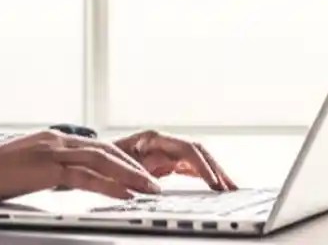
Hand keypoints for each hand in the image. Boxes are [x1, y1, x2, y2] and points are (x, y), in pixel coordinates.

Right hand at [0, 130, 161, 203]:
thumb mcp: (24, 168)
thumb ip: (46, 170)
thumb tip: (61, 181)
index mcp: (52, 140)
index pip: (95, 148)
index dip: (121, 161)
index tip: (138, 174)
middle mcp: (56, 140)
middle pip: (106, 150)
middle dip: (133, 167)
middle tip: (154, 183)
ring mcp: (52, 151)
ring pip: (102, 161)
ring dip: (130, 176)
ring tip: (149, 190)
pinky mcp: (46, 168)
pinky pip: (87, 177)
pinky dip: (110, 186)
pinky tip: (125, 196)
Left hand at [113, 130, 237, 190]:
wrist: (95, 156)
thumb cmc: (103, 159)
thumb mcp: (116, 165)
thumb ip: (135, 171)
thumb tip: (154, 184)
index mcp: (152, 138)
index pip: (186, 149)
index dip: (202, 166)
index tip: (213, 182)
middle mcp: (163, 141)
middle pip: (198, 152)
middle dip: (216, 169)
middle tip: (231, 188)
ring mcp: (167, 150)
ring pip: (198, 159)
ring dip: (215, 173)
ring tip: (232, 189)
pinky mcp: (168, 161)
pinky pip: (192, 167)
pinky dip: (206, 176)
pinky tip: (216, 187)